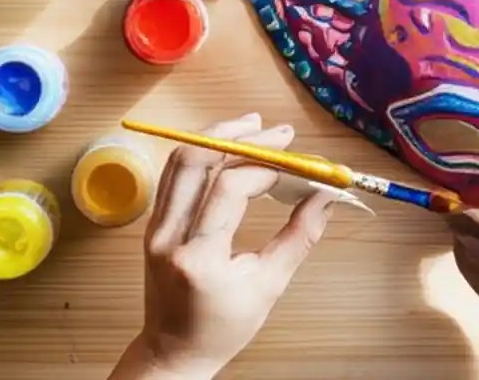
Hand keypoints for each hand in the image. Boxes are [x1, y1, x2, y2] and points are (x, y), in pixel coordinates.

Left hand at [109, 114, 335, 379]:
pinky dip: (201, 153)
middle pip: (196, 161)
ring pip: (179, 161)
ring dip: (216, 136)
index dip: (267, 167)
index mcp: (199, 258)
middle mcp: (168, 237)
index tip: (299, 163)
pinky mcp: (152, 224)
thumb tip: (326, 195)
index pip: (230, 189)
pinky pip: (173, 175)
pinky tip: (227, 147)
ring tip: (253, 126)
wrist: (173, 352)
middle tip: (277, 131)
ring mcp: (154, 228)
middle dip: (239, 138)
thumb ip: (299, 236)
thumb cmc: (223, 328)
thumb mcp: (269, 286)